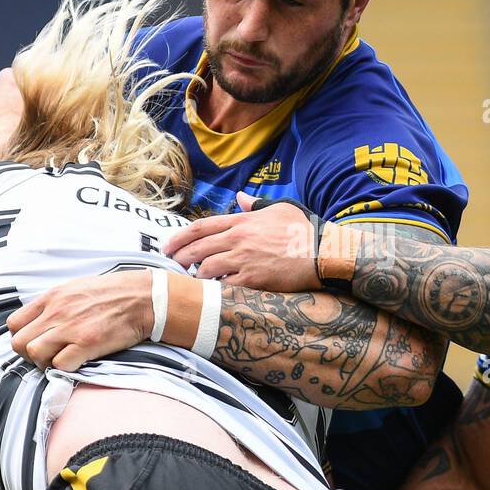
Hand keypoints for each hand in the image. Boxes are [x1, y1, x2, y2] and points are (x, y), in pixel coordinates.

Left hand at [7, 270, 153, 370]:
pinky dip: (65, 368)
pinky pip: (59, 365)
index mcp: (52, 298)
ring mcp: (70, 329)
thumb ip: (55, 304)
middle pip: (19, 343)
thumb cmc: (113, 294)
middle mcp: (56, 312)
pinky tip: (77, 362)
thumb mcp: (76, 288)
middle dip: (29, 354)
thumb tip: (40, 320)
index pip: (14, 324)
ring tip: (61, 360)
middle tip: (48, 355)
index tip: (37, 341)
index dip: (22, 337)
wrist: (143, 298)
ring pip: (34, 354)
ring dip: (45, 363)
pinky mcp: (87, 344)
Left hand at [162, 191, 324, 290]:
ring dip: (196, 276)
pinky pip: (224, 287)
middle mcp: (238, 239)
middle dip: (179, 259)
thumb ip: (256, 204)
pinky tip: (211, 293)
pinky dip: (215, 290)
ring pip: (206, 269)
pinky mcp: (253, 280)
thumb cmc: (304, 229)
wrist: (322, 252)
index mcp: (241, 221)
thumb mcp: (279, 207)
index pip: (200, 227)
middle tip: (171, 266)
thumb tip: (241, 197)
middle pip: (197, 249)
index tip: (168, 246)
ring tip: (192, 281)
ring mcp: (244, 260)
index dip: (179, 237)